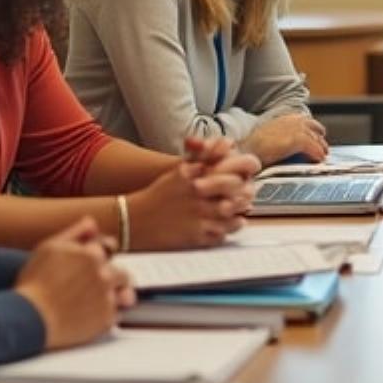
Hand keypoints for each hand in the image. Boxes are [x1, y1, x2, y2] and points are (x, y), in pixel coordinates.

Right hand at [15, 217, 126, 348]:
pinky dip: (107, 316)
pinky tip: (89, 317)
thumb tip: (93, 222)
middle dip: (111, 278)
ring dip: (117, 297)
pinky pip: (117, 315)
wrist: (30, 318)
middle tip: (92, 288)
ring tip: (98, 304)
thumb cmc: (35, 283)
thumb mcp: (49, 249)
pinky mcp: (107, 319)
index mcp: (92, 254)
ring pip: (126, 295)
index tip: (94, 265)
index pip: (109, 248)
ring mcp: (108, 297)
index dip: (101, 256)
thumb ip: (75, 233)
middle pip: (122, 273)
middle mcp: (104, 274)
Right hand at [127, 146, 257, 249]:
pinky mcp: (196, 237)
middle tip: (247, 195)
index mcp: (196, 179)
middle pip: (235, 196)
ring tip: (241, 210)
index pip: (231, 176)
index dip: (244, 176)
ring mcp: (199, 218)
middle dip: (244, 195)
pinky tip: (228, 225)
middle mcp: (199, 197)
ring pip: (232, 217)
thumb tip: (227, 144)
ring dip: (239, 214)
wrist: (133, 220)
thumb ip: (204, 158)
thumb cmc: (158, 195)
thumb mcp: (180, 171)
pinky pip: (221, 235)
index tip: (249, 175)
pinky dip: (227, 230)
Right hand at [240, 113, 328, 168]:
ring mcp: (295, 129)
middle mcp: (291, 121)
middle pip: (313, 127)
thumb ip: (281, 135)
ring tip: (323, 156)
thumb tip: (289, 144)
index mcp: (283, 118)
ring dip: (321, 147)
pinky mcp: (297, 140)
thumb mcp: (268, 136)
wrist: (248, 151)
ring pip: (315, 138)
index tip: (316, 135)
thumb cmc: (254, 147)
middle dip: (319, 137)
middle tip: (323, 148)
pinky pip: (314, 147)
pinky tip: (319, 159)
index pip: (303, 120)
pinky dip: (318, 153)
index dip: (312, 129)